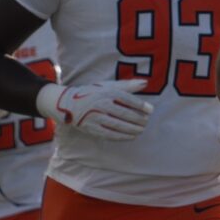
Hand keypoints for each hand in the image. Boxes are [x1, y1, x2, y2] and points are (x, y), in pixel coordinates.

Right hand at [37, 81, 152, 139]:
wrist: (68, 103)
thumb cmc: (93, 92)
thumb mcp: (108, 86)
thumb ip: (127, 85)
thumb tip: (145, 83)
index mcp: (106, 92)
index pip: (128, 99)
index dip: (141, 106)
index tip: (150, 110)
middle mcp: (101, 104)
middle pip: (124, 114)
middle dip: (138, 119)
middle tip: (146, 122)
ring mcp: (96, 118)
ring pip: (118, 125)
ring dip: (132, 129)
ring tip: (141, 130)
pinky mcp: (92, 128)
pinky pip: (110, 134)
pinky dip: (122, 136)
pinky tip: (131, 136)